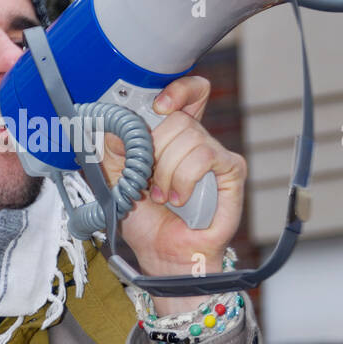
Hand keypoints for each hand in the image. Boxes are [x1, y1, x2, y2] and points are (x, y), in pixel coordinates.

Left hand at [100, 75, 245, 312]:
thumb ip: (111, 146)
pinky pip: (205, 156)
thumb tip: (112, 121)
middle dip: (155, 149)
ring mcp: (217, 155)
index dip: (178, 90)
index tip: (157, 106)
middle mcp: (198, 141)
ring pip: (190, 136)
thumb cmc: (145, 219)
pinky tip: (179, 198)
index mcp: (173, 136)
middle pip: (181, 117)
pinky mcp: (231, 171)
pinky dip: (184, 179)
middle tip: (149, 177)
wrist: (162, 253)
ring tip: (163, 196)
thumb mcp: (115, 176)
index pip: (191, 93)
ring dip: (166, 172)